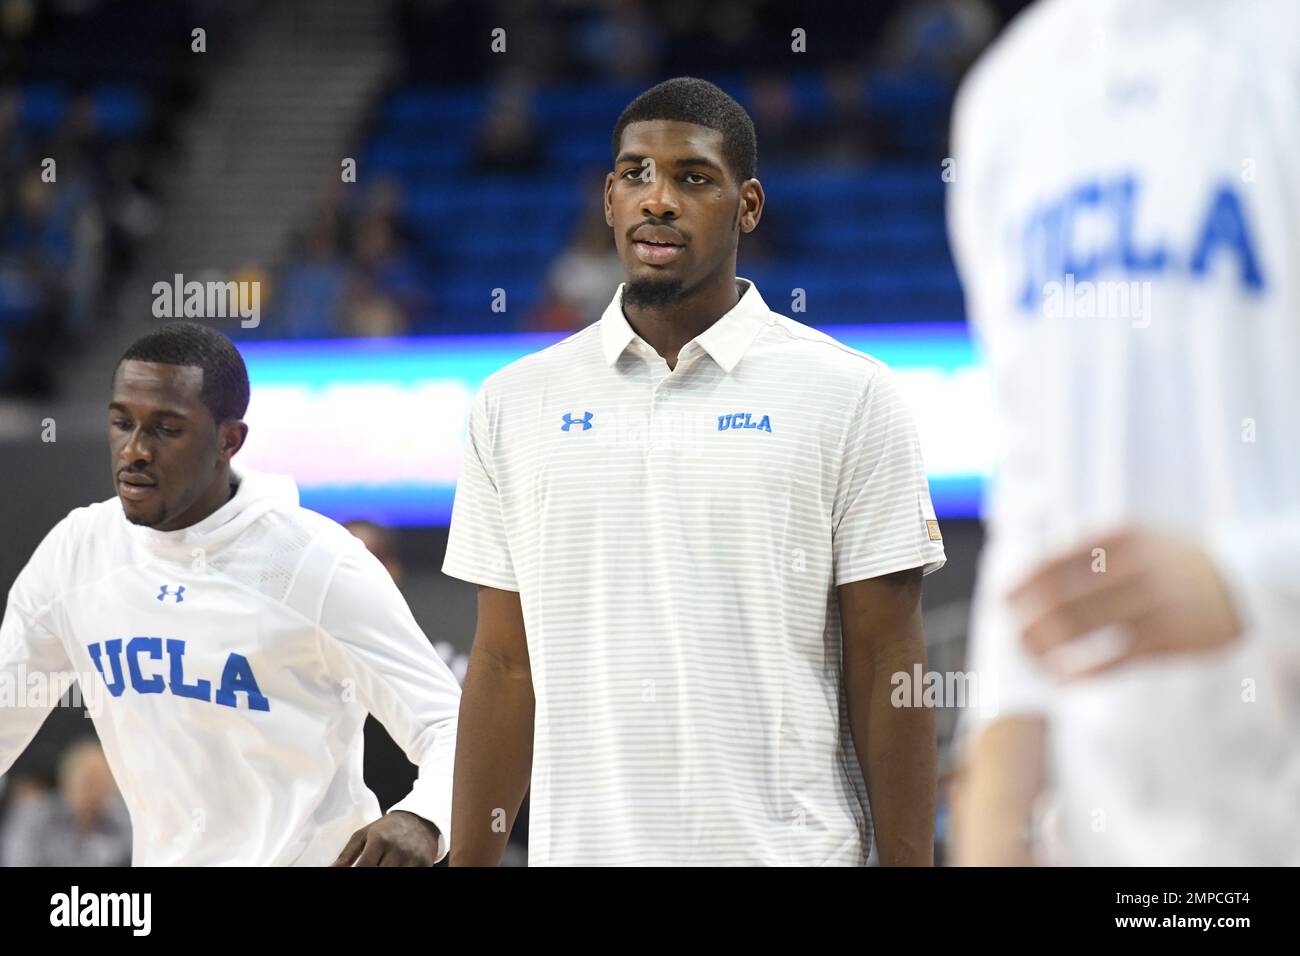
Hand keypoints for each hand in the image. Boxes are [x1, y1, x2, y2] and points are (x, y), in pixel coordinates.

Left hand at [329, 811, 441, 866]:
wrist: (421, 819)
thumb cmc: (387, 829)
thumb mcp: (364, 835)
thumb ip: (346, 855)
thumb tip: (330, 870)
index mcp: (380, 839)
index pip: (365, 866)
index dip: (357, 874)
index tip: (353, 875)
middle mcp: (397, 849)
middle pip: (380, 873)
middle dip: (372, 874)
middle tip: (372, 867)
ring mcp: (413, 858)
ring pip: (395, 877)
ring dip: (386, 875)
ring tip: (382, 866)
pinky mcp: (425, 864)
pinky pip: (410, 875)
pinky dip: (401, 874)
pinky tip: (395, 868)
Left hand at [1007, 527, 1242, 680]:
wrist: (1243, 581)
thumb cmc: (1171, 563)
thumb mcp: (1134, 541)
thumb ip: (1087, 555)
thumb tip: (1026, 580)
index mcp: (1114, 538)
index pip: (1048, 565)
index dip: (1018, 588)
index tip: (1004, 604)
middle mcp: (1128, 567)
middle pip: (1054, 601)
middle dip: (1027, 625)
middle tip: (1016, 642)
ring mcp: (1147, 603)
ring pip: (1074, 631)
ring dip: (1045, 651)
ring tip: (1036, 663)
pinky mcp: (1164, 639)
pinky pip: (1107, 660)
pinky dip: (1078, 673)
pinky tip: (1064, 680)